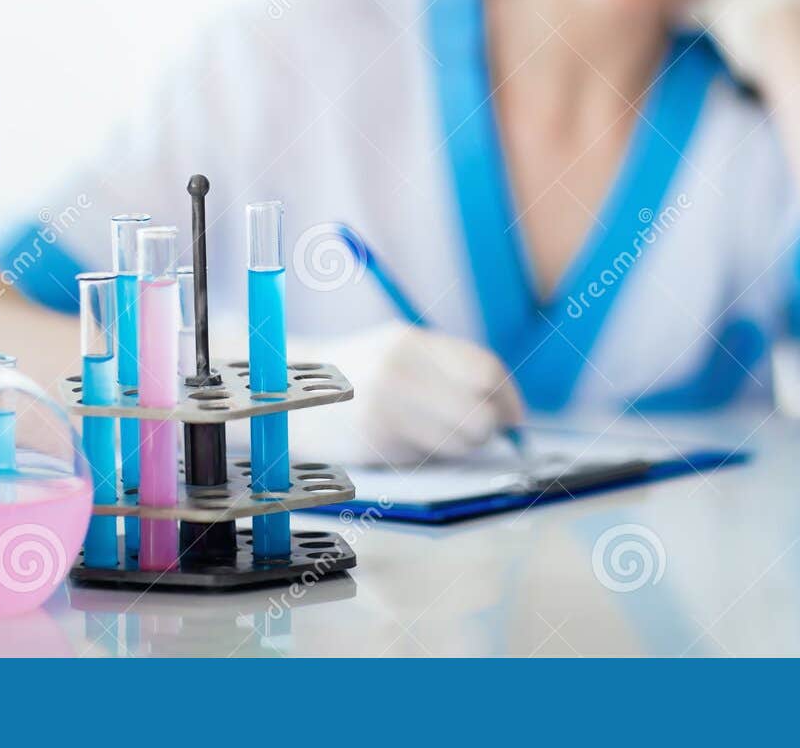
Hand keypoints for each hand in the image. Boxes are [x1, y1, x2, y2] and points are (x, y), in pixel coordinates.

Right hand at [286, 322, 523, 465]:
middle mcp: (400, 372)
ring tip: (435, 435)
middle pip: (480, 414)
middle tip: (481, 433)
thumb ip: (445, 368)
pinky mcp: (373, 443)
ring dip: (459, 446)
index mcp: (411, 342)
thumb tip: (504, 406)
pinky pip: (427, 458)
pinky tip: (406, 443)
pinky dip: (428, 456)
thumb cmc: (356, 375)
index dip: (507, 398)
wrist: (287, 393)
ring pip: (458, 442)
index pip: (485, 371)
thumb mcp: (397, 351)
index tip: (512, 415)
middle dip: (488, 429)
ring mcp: (386, 409)